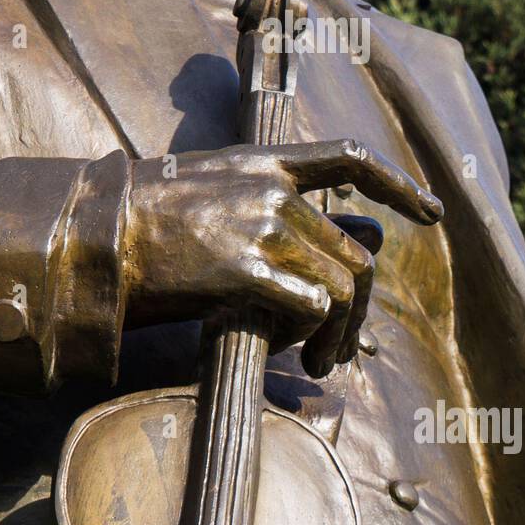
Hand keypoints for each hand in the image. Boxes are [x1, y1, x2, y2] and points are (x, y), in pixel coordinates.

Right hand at [123, 139, 443, 376]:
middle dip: (357, 312)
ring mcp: (265, 230)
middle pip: (354, 254)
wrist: (95, 236)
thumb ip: (248, 207)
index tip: (429, 214)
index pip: (351, 158)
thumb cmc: (132, 224)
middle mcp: (275, 193)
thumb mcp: (198, 193)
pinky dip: (308, 336)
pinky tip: (285, 351)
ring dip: (338, 336)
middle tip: (339, 354)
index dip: (398, 185)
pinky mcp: (248, 272)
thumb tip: (284, 249)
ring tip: (317, 365)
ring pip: (341, 287)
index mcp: (264, 163)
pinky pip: (311, 308)